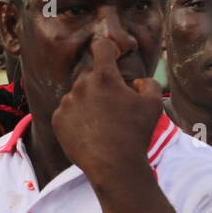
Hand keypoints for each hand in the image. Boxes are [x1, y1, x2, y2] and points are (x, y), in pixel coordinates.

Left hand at [52, 37, 162, 184]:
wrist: (113, 165)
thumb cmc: (136, 133)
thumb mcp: (154, 105)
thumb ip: (148, 83)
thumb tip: (135, 81)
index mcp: (104, 77)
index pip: (102, 47)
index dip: (108, 47)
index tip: (112, 53)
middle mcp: (81, 85)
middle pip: (91, 77)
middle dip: (102, 86)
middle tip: (114, 108)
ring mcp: (66, 102)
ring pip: (79, 95)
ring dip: (89, 102)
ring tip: (102, 124)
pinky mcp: (57, 119)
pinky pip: (68, 112)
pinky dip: (77, 118)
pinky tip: (89, 132)